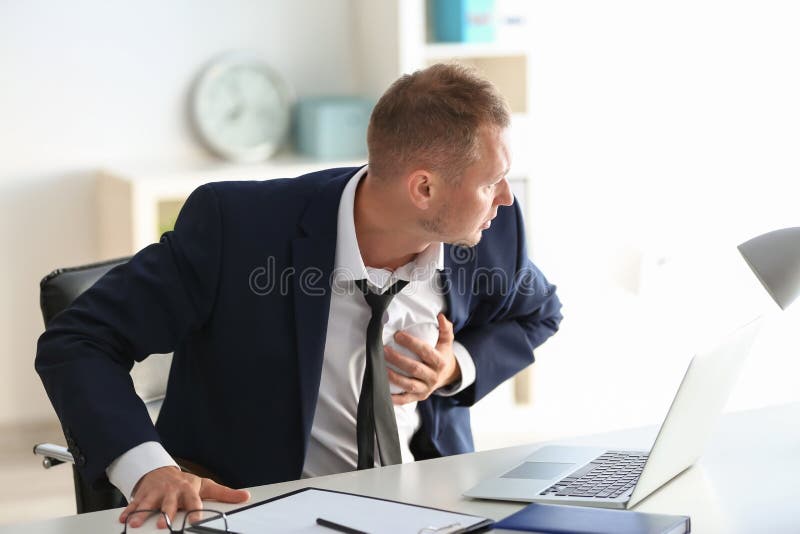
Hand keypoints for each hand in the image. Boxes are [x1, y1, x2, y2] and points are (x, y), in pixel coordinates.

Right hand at [119, 466, 249, 528]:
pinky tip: (123, 520)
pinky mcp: (143, 495)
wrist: (162, 471)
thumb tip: (246, 496)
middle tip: (162, 524)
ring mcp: (156, 493)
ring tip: (135, 524)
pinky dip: (128, 511)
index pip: (194, 501)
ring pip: (148, 503)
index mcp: (189, 491)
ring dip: (142, 513)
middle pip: (169, 503)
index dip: (195, 510)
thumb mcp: (206, 486)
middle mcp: (172, 491)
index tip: (195, 520)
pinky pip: (134, 503)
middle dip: (165, 513)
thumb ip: (225, 494)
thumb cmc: (186, 483)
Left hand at [385, 313, 460, 404]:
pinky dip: (394, 398)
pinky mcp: (418, 397)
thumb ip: (445, 328)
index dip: (411, 343)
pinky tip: (383, 392)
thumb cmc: (442, 354)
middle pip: (415, 368)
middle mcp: (434, 377)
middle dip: (398, 359)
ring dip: (393, 376)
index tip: (397, 335)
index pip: (425, 351)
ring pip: (408, 384)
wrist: (448, 376)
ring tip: (380, 367)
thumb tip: (440, 316)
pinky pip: (405, 399)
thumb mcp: (446, 341)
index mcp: (440, 362)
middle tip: (383, 349)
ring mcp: (426, 389)